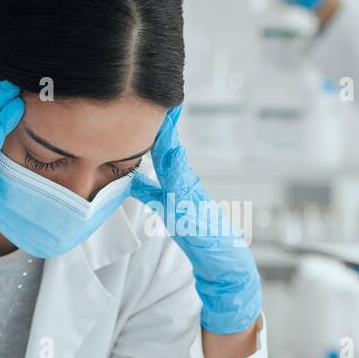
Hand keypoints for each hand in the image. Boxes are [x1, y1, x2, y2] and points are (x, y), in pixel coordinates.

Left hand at [131, 106, 261, 334]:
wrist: (227, 264)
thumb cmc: (200, 236)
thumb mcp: (170, 211)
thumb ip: (153, 194)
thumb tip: (131, 179)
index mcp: (181, 182)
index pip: (165, 149)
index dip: (158, 126)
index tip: (150, 100)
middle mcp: (189, 185)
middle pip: (172, 149)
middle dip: (166, 122)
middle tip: (161, 93)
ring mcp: (194, 196)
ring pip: (178, 162)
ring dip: (170, 138)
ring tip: (165, 112)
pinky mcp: (197, 211)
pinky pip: (184, 186)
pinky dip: (177, 168)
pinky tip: (170, 152)